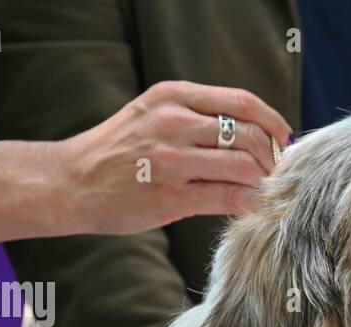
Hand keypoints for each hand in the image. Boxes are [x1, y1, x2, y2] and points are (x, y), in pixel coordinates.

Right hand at [58, 80, 292, 234]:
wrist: (69, 182)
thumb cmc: (117, 151)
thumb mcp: (152, 114)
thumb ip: (196, 117)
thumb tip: (254, 133)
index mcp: (171, 96)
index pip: (242, 102)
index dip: (272, 122)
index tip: (281, 140)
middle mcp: (172, 122)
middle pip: (249, 135)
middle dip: (271, 157)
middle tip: (273, 173)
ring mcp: (171, 160)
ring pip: (243, 167)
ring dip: (263, 182)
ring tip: (261, 190)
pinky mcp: (170, 196)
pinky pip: (227, 197)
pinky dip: (249, 202)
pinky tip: (250, 206)